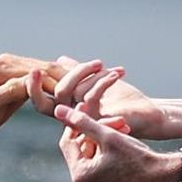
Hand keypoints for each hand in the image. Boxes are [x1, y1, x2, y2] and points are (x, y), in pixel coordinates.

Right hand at [28, 57, 159, 136]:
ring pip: (75, 93)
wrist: (149, 115)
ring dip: (91, 74)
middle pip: (59, 92)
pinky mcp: (99, 122)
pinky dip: (103, 81)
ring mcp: (86, 121)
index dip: (33, 88)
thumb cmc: (124, 100)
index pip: (41, 102)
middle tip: (93, 62)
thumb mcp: (97, 80)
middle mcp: (74, 117)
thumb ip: (77, 72)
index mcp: (69, 108)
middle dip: (73, 72)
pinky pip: (92, 97)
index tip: (34, 69)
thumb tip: (61, 60)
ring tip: (106, 67)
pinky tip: (118, 74)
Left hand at [53, 105, 171, 181]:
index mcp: (80, 176)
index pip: (68, 142)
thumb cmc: (137, 157)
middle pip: (80, 150)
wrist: (162, 178)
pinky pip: (99, 167)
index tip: (84, 107)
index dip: (75, 123)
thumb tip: (58, 110)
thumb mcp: (108, 135)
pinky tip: (121, 141)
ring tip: (121, 128)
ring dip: (102, 141)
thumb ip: (82, 122)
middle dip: (94, 132)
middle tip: (110, 118)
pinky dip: (107, 153)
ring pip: (91, 157)